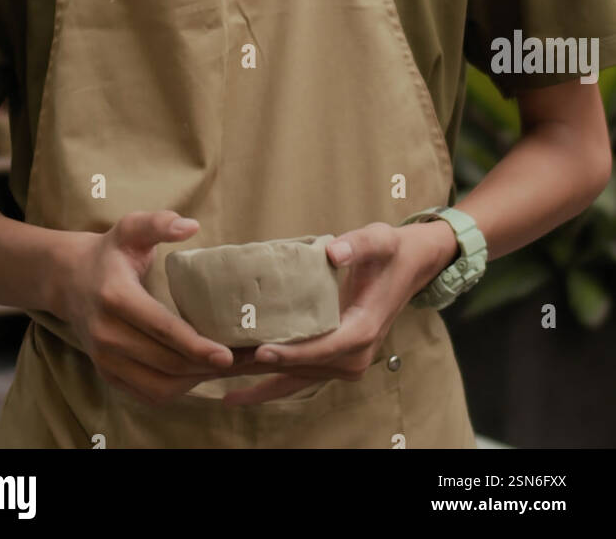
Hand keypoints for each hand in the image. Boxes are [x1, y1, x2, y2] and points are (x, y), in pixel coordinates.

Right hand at [60, 210, 239, 406]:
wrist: (68, 279)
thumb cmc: (109, 253)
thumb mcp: (130, 228)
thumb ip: (158, 223)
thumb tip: (191, 225)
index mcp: (115, 297)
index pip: (161, 329)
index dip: (196, 345)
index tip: (227, 354)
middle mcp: (106, 335)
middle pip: (166, 363)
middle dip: (208, 366)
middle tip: (244, 360)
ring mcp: (104, 359)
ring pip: (160, 386)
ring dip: (197, 382)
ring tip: (228, 369)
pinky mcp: (107, 374)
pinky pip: (148, 394)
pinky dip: (178, 390)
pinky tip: (200, 374)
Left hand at [221, 221, 449, 405]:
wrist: (409, 266)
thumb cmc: (390, 252)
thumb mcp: (378, 240)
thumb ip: (357, 245)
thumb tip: (333, 252)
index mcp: (363, 330)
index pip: (322, 347)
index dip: (292, 352)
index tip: (261, 351)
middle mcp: (355, 356)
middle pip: (303, 369)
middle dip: (264, 371)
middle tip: (222, 370)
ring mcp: (347, 363)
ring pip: (298, 380)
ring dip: (263, 384)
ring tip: (224, 390)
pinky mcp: (337, 361)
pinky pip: (302, 378)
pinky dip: (274, 383)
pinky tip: (244, 392)